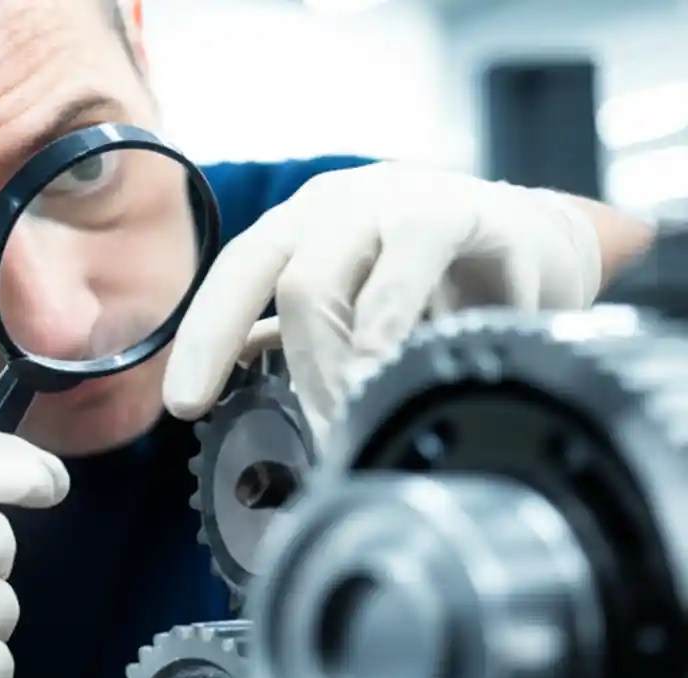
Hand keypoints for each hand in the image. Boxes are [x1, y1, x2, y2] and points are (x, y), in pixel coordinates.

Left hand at [164, 161, 601, 445]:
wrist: (537, 235)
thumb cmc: (431, 275)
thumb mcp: (354, 298)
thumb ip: (297, 337)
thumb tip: (235, 389)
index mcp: (300, 227)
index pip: (235, 276)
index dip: (204, 340)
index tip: (185, 405)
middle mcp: (341, 206)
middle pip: (290, 280)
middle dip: (300, 365)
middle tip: (322, 429)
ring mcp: (403, 202)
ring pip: (349, 278)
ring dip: (346, 357)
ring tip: (361, 408)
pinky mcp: (472, 215)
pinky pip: (424, 269)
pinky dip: (405, 324)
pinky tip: (409, 366)